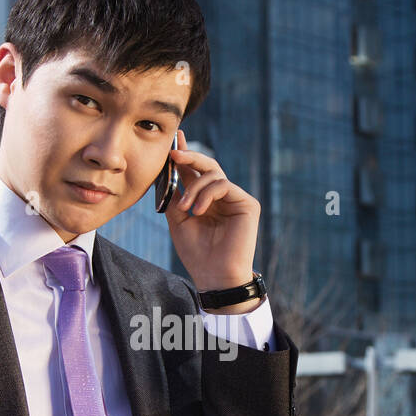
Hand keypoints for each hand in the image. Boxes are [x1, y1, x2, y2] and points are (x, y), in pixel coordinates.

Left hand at [163, 128, 260, 293]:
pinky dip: (207, 195)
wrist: (214, 276)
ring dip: (194, 189)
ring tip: (185, 209)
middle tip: (174, 154)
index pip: (195, 172)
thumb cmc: (196, 253)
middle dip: (189, 157)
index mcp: (205, 200)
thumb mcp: (178, 221)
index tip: (175, 139)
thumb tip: (168, 170)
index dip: (185, 155)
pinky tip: (197, 211)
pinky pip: (224, 185)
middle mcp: (221, 197)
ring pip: (213, 175)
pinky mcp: (247, 204)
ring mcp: (235, 199)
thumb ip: (175, 196)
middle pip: (207, 166)